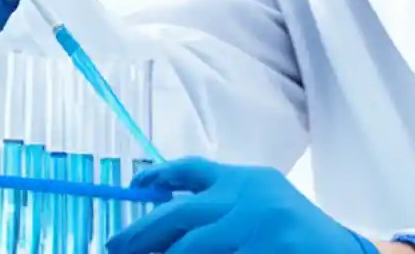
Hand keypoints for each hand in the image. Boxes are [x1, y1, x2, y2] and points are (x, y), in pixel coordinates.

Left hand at [106, 157, 378, 253]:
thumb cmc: (299, 237)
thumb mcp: (263, 205)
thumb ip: (221, 204)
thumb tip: (161, 216)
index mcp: (248, 179)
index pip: (193, 169)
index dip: (157, 175)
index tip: (131, 186)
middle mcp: (252, 197)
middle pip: (180, 213)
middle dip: (142, 233)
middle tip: (114, 245)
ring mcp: (261, 226)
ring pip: (193, 246)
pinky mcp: (271, 251)